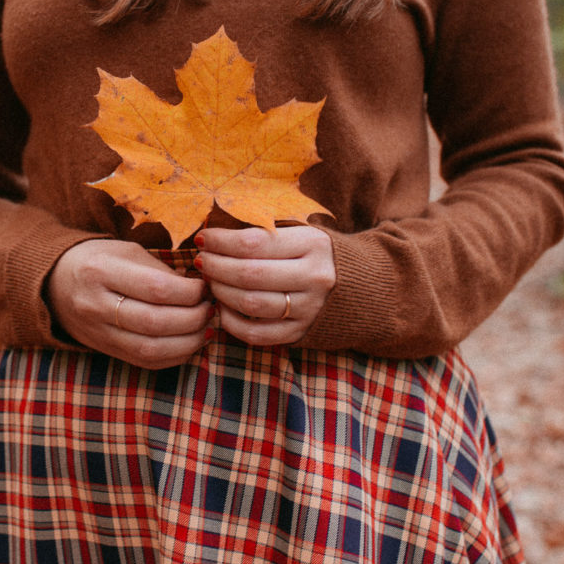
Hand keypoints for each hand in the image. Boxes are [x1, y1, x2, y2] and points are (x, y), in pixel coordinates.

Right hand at [46, 240, 211, 367]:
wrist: (55, 283)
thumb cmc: (99, 260)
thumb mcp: (126, 251)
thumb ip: (161, 270)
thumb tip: (200, 289)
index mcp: (100, 271)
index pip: (156, 288)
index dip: (189, 292)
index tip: (205, 287)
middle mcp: (96, 305)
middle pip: (156, 322)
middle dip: (194, 318)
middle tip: (211, 308)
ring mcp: (99, 333)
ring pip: (151, 349)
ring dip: (189, 341)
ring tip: (206, 327)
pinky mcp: (106, 350)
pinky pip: (146, 362)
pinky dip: (175, 356)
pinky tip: (191, 342)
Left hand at [195, 226, 334, 345]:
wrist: (362, 287)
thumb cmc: (317, 254)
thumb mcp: (303, 233)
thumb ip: (266, 231)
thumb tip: (215, 230)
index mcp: (313, 245)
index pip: (255, 243)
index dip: (221, 241)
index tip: (204, 238)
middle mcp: (314, 277)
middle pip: (249, 274)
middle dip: (216, 267)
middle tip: (201, 261)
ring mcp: (309, 308)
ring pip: (250, 304)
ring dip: (221, 292)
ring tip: (210, 282)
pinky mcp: (301, 332)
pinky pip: (257, 334)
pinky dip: (232, 323)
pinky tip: (223, 309)